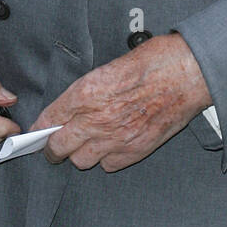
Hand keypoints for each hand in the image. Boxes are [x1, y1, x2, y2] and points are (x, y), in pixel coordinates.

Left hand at [28, 32, 211, 172]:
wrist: (187, 73)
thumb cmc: (154, 61)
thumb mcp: (110, 66)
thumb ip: (88, 89)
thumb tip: (72, 104)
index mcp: (86, 92)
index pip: (49, 118)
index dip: (41, 127)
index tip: (39, 130)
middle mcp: (96, 119)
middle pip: (59, 147)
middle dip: (52, 148)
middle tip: (52, 147)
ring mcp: (115, 138)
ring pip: (81, 161)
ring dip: (80, 154)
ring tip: (84, 146)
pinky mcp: (135, 150)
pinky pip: (108, 166)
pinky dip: (106, 159)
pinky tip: (110, 147)